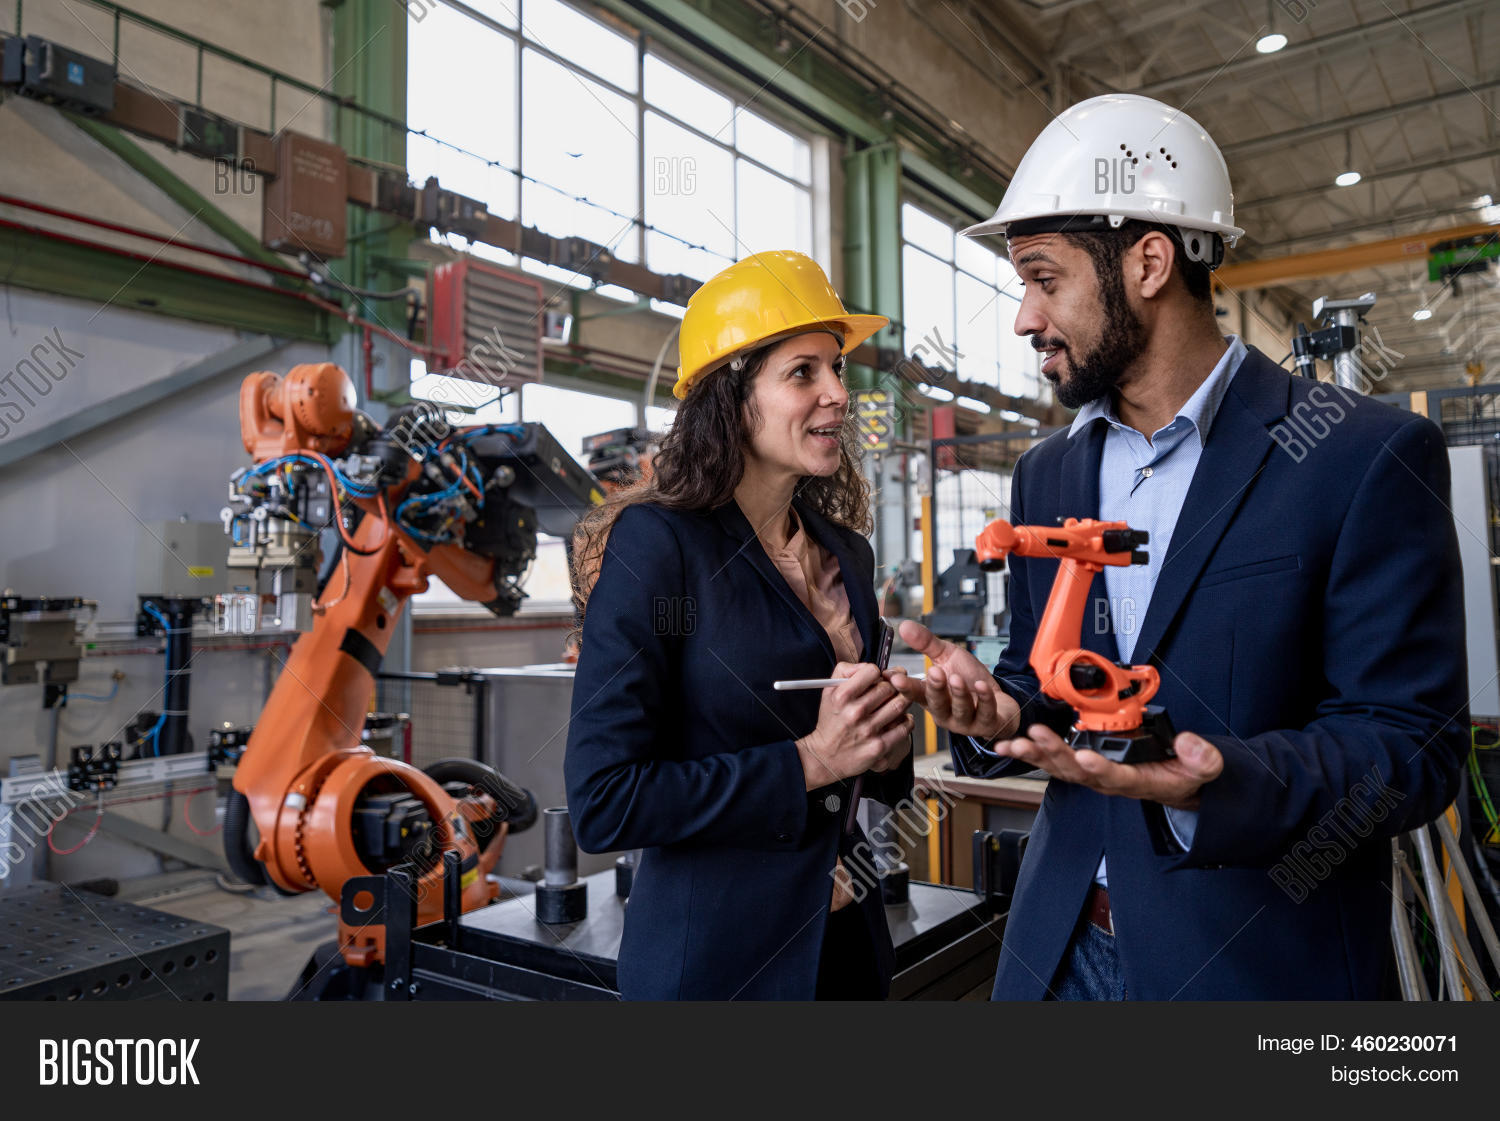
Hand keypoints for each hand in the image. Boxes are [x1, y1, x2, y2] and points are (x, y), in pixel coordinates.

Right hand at [796, 662, 913, 789]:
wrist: (826, 757)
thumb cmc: (831, 722)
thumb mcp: (828, 691)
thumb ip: (845, 671)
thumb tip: (866, 666)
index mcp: (842, 696)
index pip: (872, 671)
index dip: (876, 673)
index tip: (876, 679)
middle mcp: (855, 712)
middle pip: (889, 687)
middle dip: (891, 686)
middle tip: (890, 691)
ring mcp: (868, 730)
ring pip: (900, 704)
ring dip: (902, 701)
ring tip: (896, 703)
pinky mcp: (879, 746)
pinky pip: (904, 726)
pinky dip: (906, 720)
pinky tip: (900, 719)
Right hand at [887, 620, 1019, 742]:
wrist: (1000, 698)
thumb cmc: (968, 678)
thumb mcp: (947, 657)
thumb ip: (926, 644)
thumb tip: (904, 625)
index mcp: (931, 698)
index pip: (915, 693)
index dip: (904, 687)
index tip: (894, 677)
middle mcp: (945, 713)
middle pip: (936, 703)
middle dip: (935, 689)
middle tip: (934, 672)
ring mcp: (966, 721)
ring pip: (960, 710)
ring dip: (958, 694)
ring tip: (956, 678)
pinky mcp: (988, 724)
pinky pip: (986, 713)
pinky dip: (984, 699)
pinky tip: (982, 685)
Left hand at [984, 724, 1222, 807]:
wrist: (1173, 784)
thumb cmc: (1181, 775)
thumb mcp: (1202, 769)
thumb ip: (1201, 757)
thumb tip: (1188, 742)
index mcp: (1135, 780)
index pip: (1116, 776)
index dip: (1101, 768)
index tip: (1087, 758)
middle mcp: (1107, 779)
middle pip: (1077, 770)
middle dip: (1055, 754)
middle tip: (1036, 738)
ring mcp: (1091, 773)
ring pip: (1060, 766)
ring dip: (1037, 755)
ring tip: (1016, 744)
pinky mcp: (1081, 765)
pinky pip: (1053, 760)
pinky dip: (1032, 753)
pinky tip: (1010, 746)